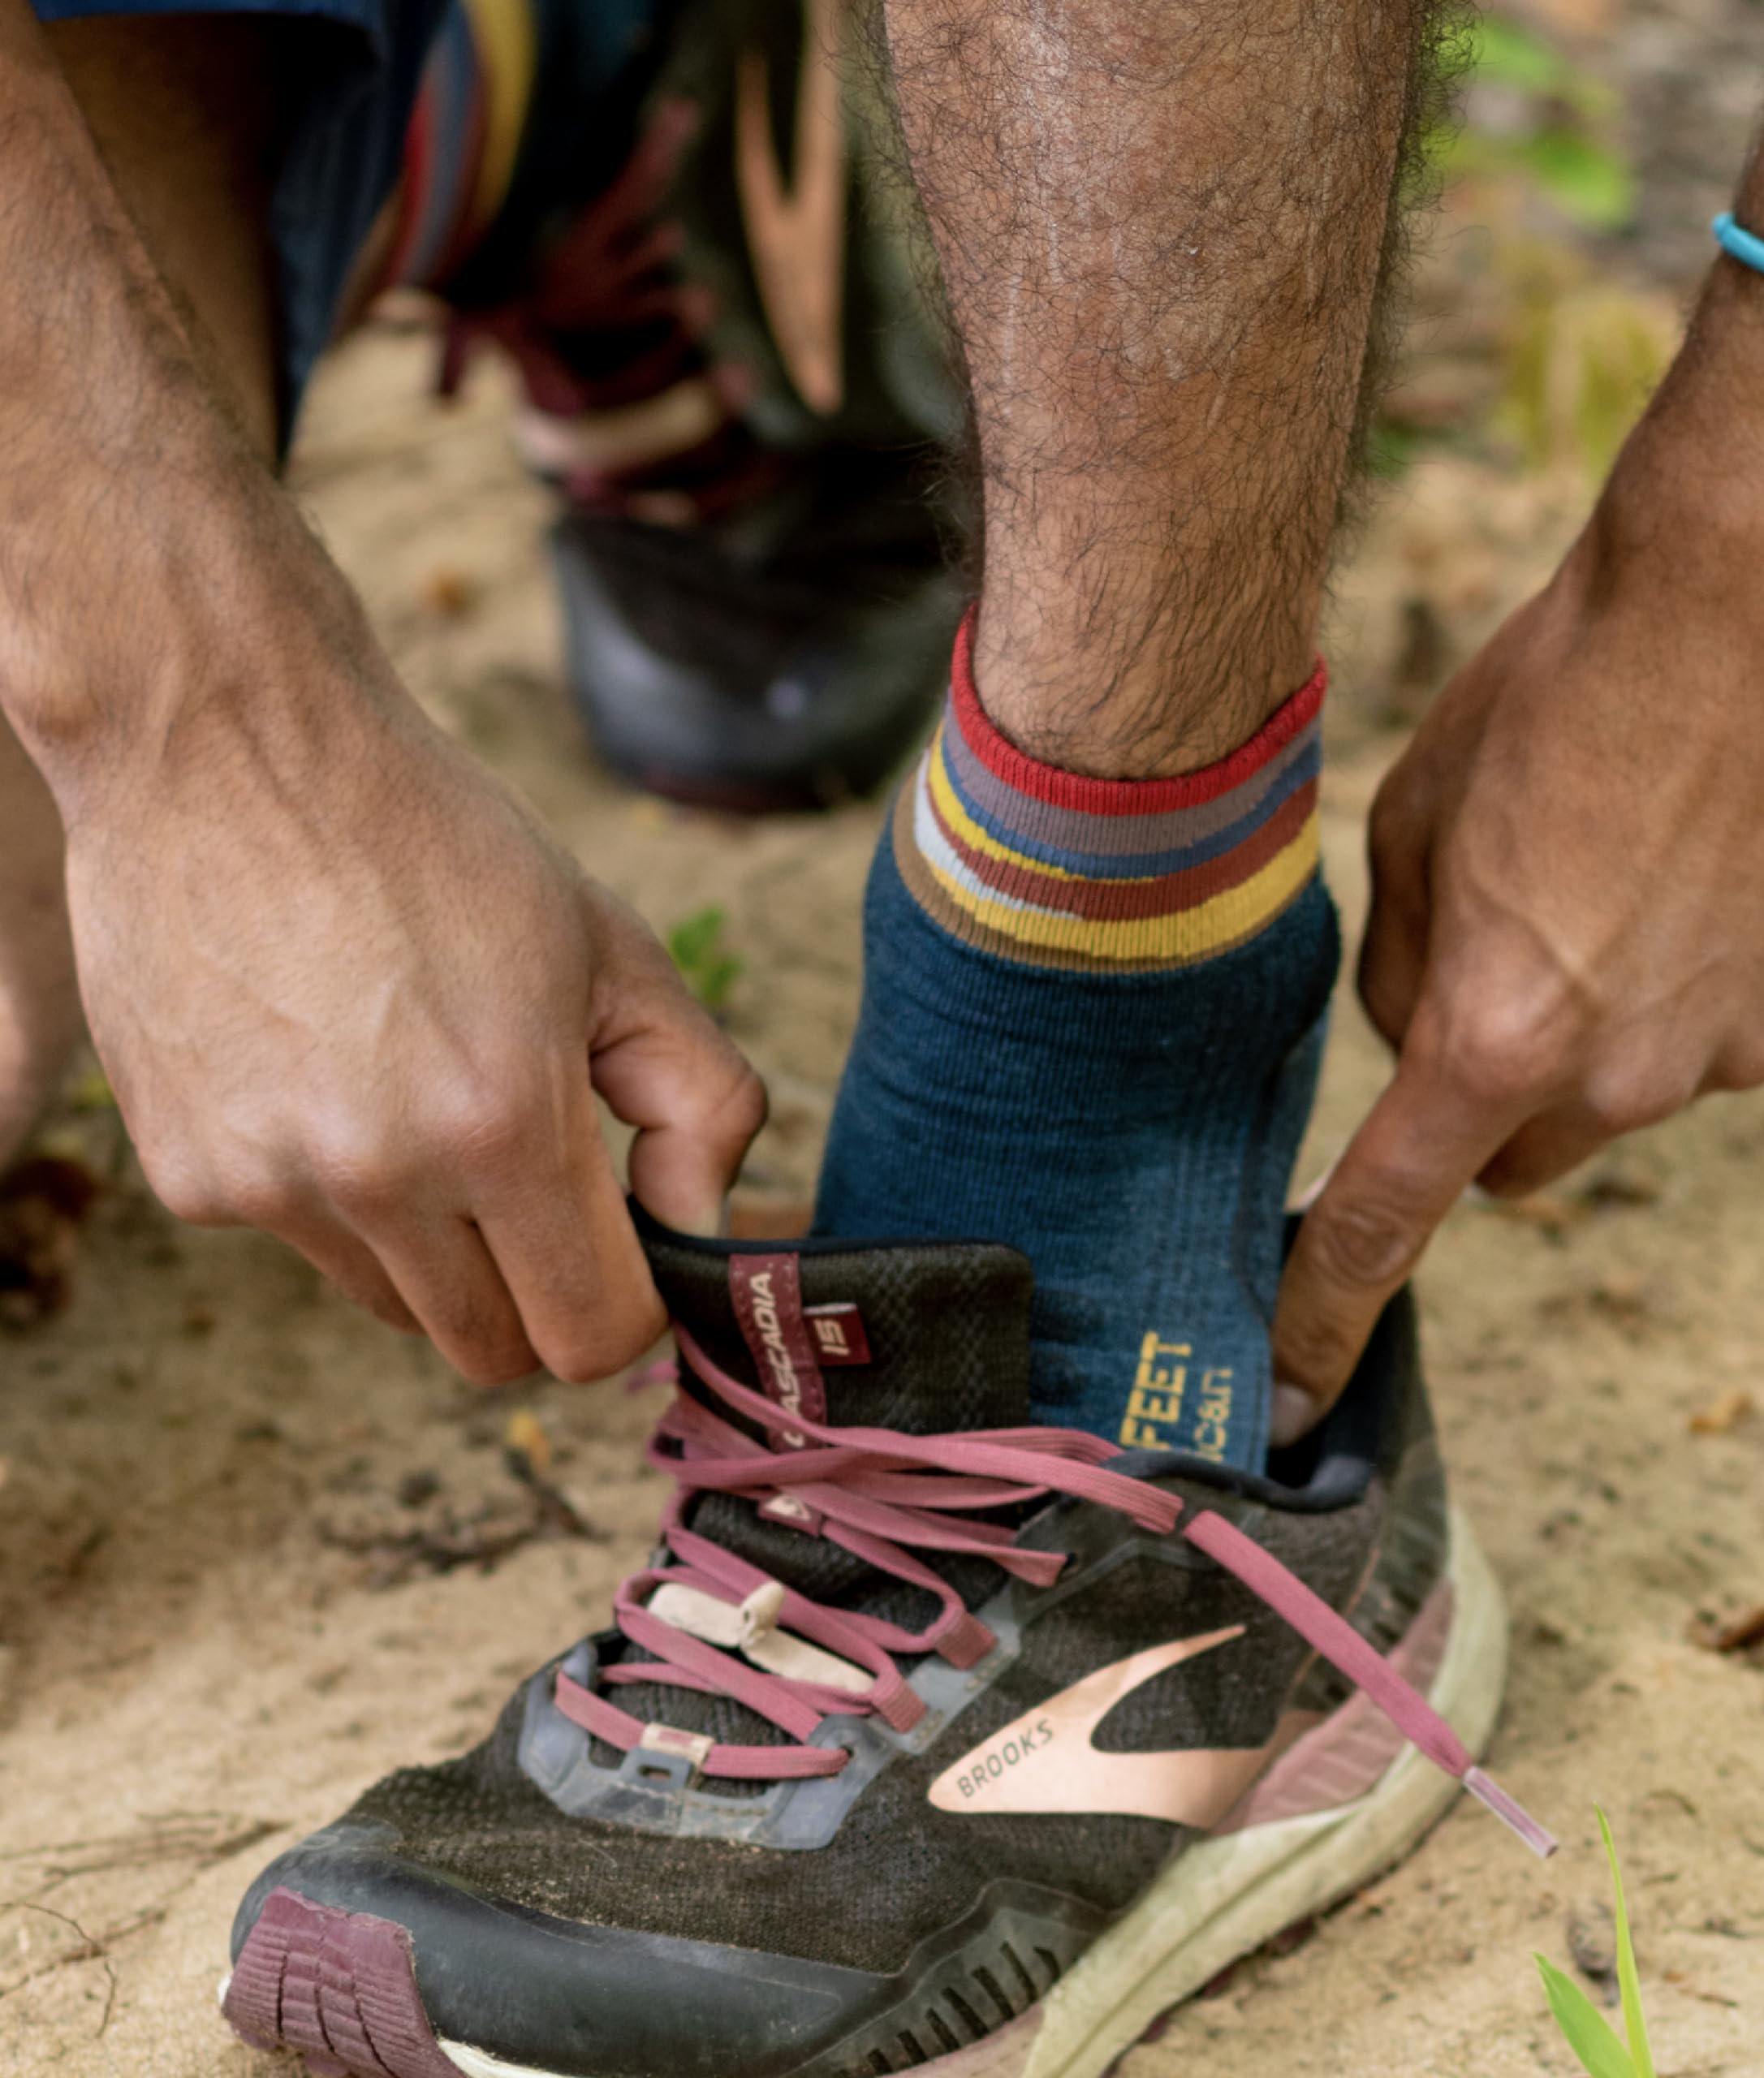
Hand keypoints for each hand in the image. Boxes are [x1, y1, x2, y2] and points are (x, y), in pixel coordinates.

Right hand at [56, 586, 763, 1385]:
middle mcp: (379, 1176)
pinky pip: (301, 1243)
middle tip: (534, 1189)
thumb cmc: (440, 842)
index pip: (593, 1338)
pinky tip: (324, 1073)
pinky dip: (332, 1194)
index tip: (623, 1246)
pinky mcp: (187, 1177)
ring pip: (394, 1306)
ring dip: (432, 1247)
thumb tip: (703, 1221)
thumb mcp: (616, 948)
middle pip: (493, 1351)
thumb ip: (701, 1100)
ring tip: (417, 1101)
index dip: (628, 1308)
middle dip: (535, 1293)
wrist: (233, 749)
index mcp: (503, 1124)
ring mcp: (270, 1185)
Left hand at [1272, 384, 1763, 1435]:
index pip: (1390, 1216)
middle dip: (1474, 1106)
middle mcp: (1615, 1075)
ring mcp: (1716, 1058)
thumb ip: (1400, 976)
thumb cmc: (1552, 705)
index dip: (1328, 1310)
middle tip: (1481, 980)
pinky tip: (1666, 893)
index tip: (1287, 1389)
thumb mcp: (1411, 837)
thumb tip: (1420, 1044)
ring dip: (1577, 1039)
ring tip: (1590, 890)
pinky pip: (1689, 1049)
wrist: (1729, 618)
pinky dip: (1661, 1000)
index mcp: (1493, 1033)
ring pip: (1604, 1102)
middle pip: (1504, 1160)